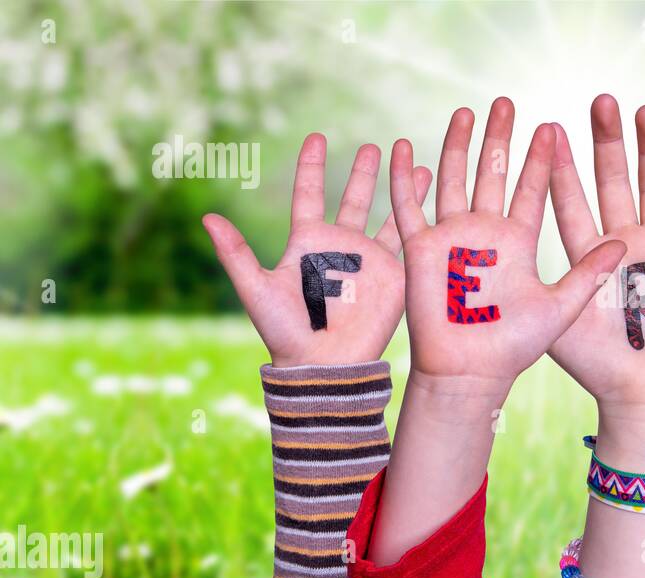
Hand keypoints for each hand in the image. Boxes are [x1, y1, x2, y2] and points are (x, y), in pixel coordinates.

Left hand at [202, 134, 431, 365]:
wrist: (324, 366)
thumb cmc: (286, 332)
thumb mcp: (257, 289)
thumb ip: (237, 253)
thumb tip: (207, 218)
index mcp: (307, 242)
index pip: (310, 194)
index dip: (313, 166)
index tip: (318, 137)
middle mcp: (340, 246)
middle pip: (355, 199)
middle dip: (365, 172)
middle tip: (377, 145)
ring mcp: (368, 260)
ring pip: (387, 215)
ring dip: (401, 189)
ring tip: (416, 164)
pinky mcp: (392, 277)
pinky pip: (407, 241)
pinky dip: (419, 217)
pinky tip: (431, 200)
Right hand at [391, 98, 627, 393]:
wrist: (470, 374)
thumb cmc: (515, 347)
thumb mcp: (561, 306)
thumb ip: (589, 273)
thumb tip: (624, 243)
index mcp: (519, 241)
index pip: (531, 188)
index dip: (540, 158)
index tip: (551, 125)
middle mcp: (486, 233)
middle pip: (492, 172)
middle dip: (499, 137)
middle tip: (507, 101)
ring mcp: (452, 238)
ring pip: (453, 179)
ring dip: (457, 145)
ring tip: (465, 112)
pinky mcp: (421, 249)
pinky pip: (409, 208)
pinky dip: (404, 179)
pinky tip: (402, 148)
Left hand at [547, 95, 644, 465]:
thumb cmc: (599, 368)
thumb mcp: (561, 320)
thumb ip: (547, 276)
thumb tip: (516, 239)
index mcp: (588, 255)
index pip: (570, 201)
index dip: (560, 167)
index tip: (547, 130)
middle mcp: (625, 244)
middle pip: (615, 181)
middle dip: (608, 142)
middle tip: (601, 100)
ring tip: (644, 110)